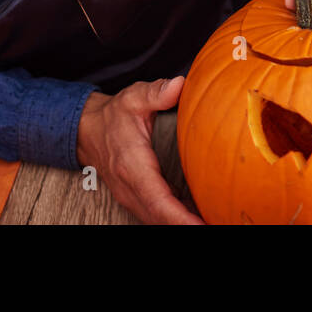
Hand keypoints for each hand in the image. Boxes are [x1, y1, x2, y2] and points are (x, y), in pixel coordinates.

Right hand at [75, 76, 202, 224]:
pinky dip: (175, 220)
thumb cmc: (114, 116)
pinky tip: (198, 219)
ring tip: (215, 222)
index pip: (157, 200)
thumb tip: (178, 85)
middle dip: (187, 226)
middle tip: (221, 224)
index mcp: (132, 165)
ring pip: (157, 221)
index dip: (179, 217)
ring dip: (182, 224)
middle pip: (160, 218)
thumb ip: (156, 92)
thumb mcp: (134, 97)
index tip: (201, 225)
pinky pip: (156, 217)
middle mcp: (130, 188)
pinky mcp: (136, 200)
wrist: (89, 131)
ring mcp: (131, 197)